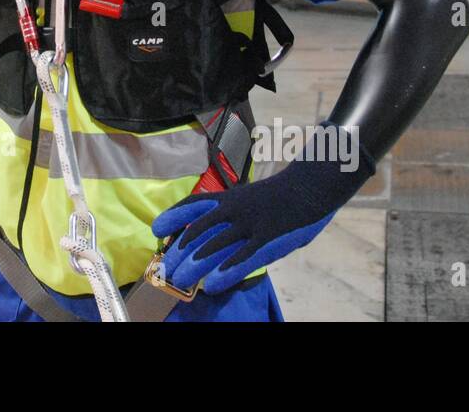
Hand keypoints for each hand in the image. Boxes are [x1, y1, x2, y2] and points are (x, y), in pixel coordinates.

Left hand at [151, 126, 372, 294]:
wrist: (311, 184)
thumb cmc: (282, 194)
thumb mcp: (251, 198)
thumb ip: (233, 212)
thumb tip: (215, 230)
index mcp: (230, 197)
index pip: (194, 205)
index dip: (173, 217)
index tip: (156, 230)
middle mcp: (234, 208)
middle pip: (198, 231)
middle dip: (179, 252)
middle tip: (167, 269)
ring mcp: (251, 222)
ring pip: (215, 246)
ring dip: (195, 265)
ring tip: (181, 280)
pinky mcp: (268, 237)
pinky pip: (244, 256)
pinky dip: (227, 271)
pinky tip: (213, 284)